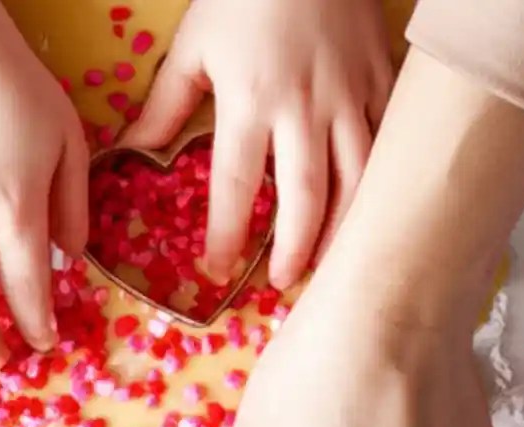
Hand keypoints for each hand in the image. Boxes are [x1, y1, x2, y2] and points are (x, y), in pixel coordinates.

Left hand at [120, 0, 393, 289]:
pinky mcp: (382, 84)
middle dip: (292, 250)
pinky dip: (382, 186)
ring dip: (343, 230)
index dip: (225, 234)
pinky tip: (374, 214)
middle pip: (304, 198)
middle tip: (279, 284)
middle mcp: (304, 109)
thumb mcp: (194, 44)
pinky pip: (389, 146)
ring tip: (329, 264)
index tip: (215, 268)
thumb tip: (134, 151)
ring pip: (357, 181)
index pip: (234, 186)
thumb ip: (165, 103)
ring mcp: (350, 99)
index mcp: (250, 102)